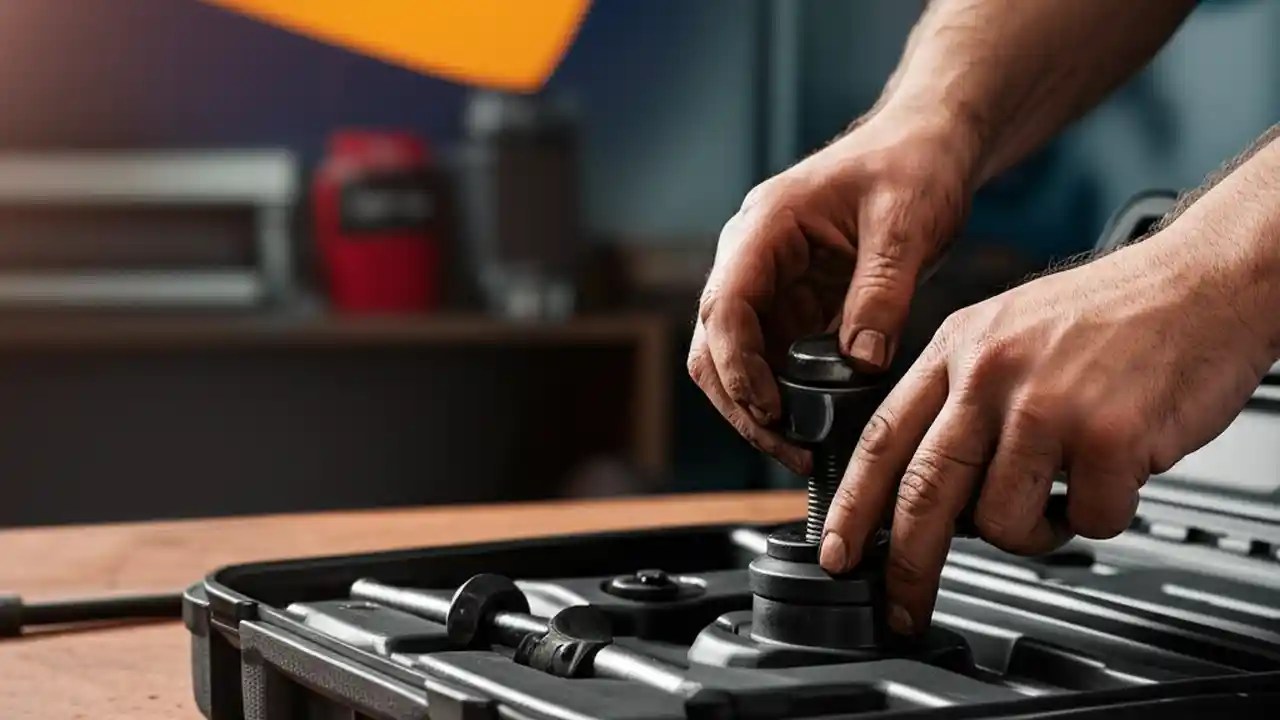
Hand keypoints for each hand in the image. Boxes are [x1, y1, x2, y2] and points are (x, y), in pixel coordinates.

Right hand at [688, 111, 977, 472]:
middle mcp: (751, 258)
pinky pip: (771, 360)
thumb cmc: (913, 166)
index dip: (738, 366)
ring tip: (801, 451)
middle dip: (740, 401)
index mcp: (765, 226)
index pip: (726, 306)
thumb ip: (882, 293)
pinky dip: (785, 397)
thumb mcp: (907, 224)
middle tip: (787, 448)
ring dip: (758, 407)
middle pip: (714, 343)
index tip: (770, 411)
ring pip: (735, 359)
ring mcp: (768, 283)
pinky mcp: (791, 305)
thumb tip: (862, 362)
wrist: (926, 146)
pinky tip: (815, 427)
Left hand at [819, 226, 1275, 635]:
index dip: (850, 506)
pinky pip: (1087, 520)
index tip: (834, 551)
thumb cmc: (1114, 311)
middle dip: (906, 564)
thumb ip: (960, 396)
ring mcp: (1047, 405)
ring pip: (1002, 521)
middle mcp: (991, 375)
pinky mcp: (1107, 436)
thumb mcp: (1007, 329)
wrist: (1205, 279)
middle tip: (902, 606)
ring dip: (1031, 532)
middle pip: (924, 492)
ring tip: (1059, 496)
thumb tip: (926, 482)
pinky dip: (1101, 514)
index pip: (880, 438)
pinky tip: (1114, 474)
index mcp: (958, 349)